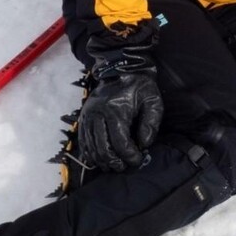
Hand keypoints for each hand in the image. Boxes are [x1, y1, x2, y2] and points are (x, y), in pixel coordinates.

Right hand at [79, 19, 164, 170]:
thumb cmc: (140, 86)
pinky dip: (90, 153)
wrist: (120, 68)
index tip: (138, 160)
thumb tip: (144, 144)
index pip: (120, 143)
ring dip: (102, 161)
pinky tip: (99, 159)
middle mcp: (97, 115)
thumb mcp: (153, 101)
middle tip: (125, 166)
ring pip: (91, 147)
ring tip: (114, 165)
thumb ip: (151, 124)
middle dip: (115, 162)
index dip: (130, 156)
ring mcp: (87, 116)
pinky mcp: (83, 117)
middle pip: (103, 148)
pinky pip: (83, 141)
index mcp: (115, 111)